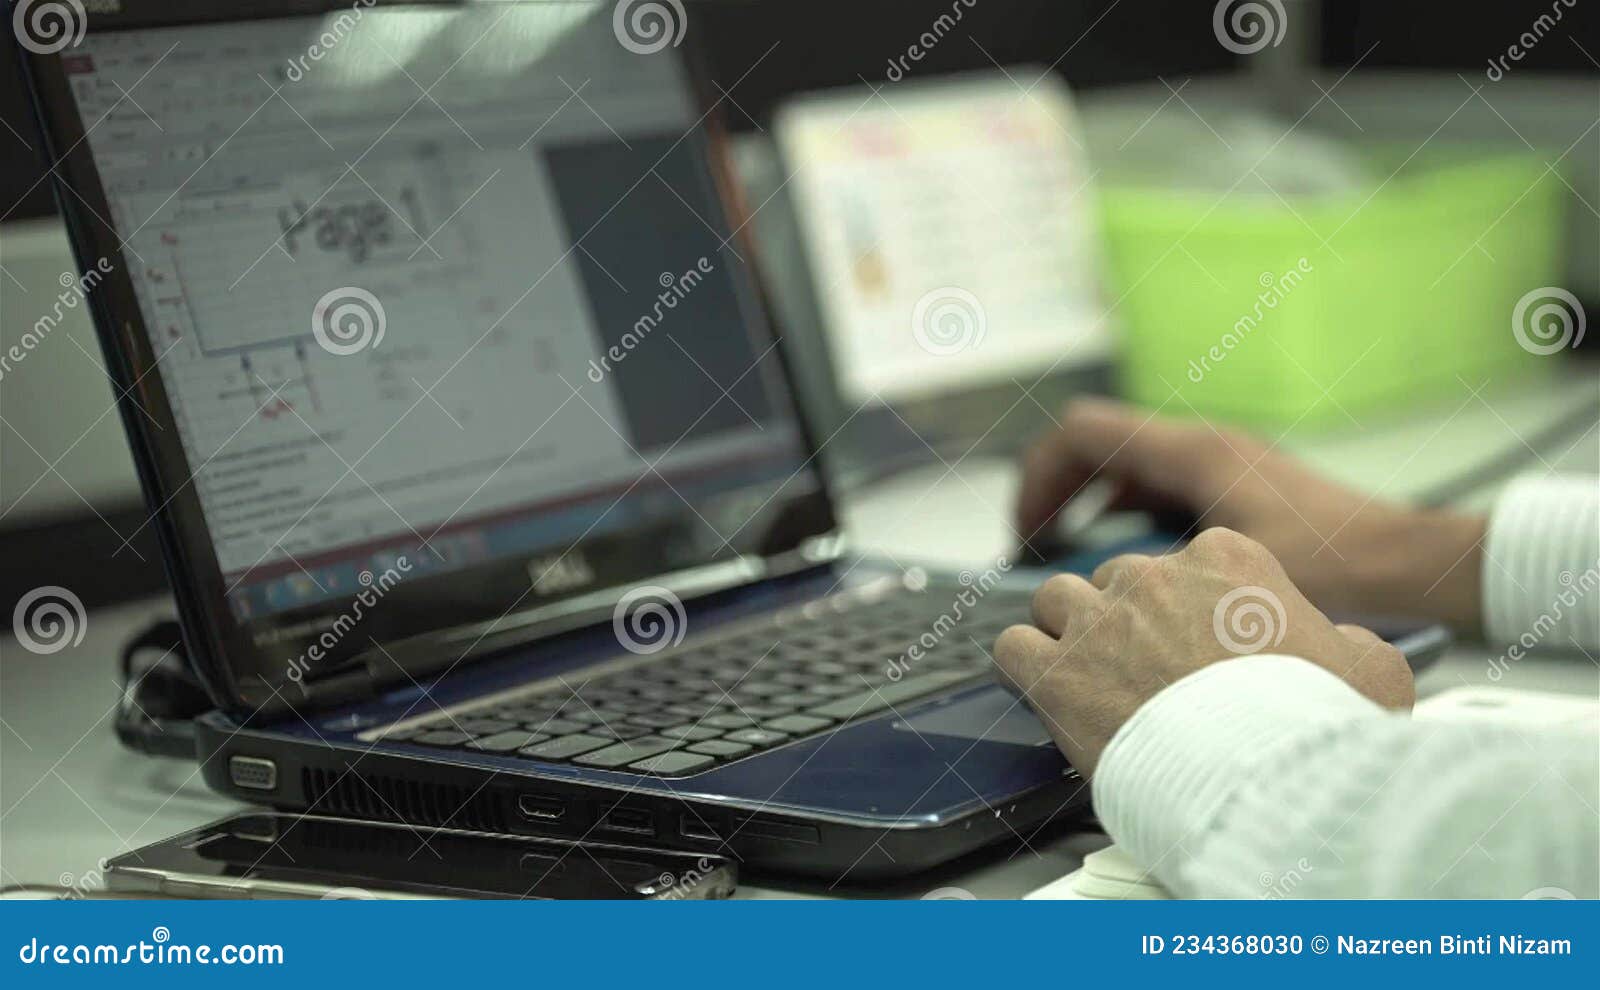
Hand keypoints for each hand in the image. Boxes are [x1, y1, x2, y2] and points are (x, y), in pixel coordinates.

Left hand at [994, 528, 1414, 776]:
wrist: (1266, 777)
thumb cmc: (1317, 724)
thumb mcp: (1374, 667)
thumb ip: (1348, 641)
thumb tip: (1342, 644)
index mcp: (1227, 559)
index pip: (1187, 563)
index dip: (1188, 609)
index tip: (1195, 646)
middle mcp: (1155, 576)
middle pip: (1120, 582)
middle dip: (1127, 622)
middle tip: (1146, 673)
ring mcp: (1099, 619)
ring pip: (1057, 601)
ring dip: (1067, 633)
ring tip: (1088, 676)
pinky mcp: (1056, 670)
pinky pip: (1012, 646)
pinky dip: (1022, 666)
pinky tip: (1040, 688)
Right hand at [1016, 398, 1486, 630]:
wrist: (1414, 565)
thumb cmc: (1340, 567)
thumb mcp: (1231, 571)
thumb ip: (1153, 576)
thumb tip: (1084, 596)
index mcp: (1194, 453)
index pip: (1081, 434)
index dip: (1038, 480)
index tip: (1026, 535)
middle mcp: (1203, 447)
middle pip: (1096, 448)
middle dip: (1054, 495)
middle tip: (1034, 551)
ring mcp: (1221, 465)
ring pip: (1128, 471)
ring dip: (1091, 510)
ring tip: (1072, 566)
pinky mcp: (1237, 490)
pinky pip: (1160, 492)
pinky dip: (1130, 523)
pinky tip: (1131, 575)